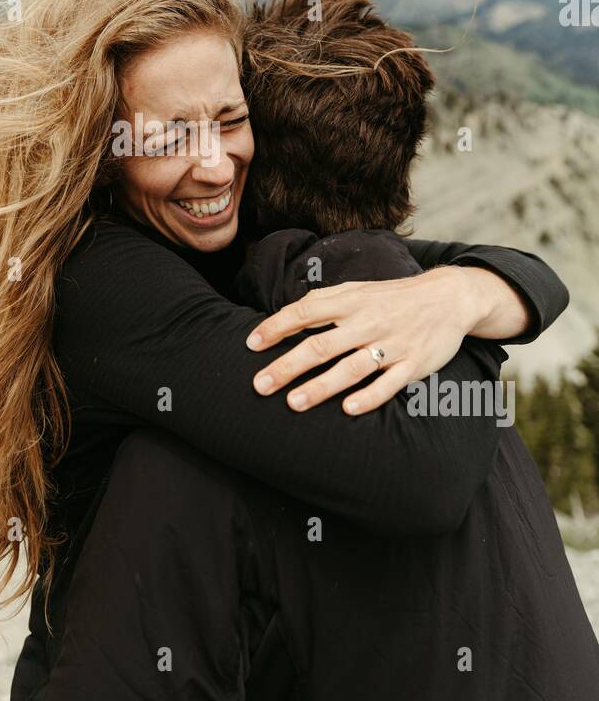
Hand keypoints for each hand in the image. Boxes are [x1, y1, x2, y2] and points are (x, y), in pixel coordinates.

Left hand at [246, 266, 482, 414]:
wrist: (449, 297)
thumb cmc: (392, 297)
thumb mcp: (358, 290)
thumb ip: (324, 302)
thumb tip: (285, 316)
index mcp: (351, 301)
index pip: (305, 311)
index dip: (276, 326)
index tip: (251, 344)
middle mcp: (368, 321)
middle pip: (321, 345)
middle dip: (287, 366)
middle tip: (260, 385)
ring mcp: (391, 344)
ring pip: (351, 368)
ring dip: (320, 387)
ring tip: (293, 403)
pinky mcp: (413, 364)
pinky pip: (389, 384)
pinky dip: (369, 397)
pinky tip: (348, 410)